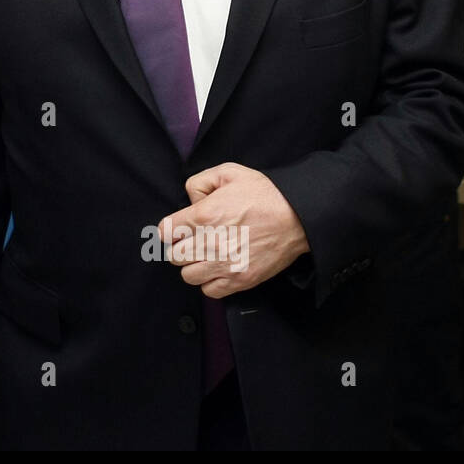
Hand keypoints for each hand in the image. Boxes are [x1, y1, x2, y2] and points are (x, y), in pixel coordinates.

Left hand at [160, 162, 309, 298]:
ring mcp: (226, 264)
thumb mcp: (228, 172)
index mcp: (204, 215)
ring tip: (206, 256)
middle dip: (181, 247)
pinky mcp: (241, 279)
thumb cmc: (264, 194)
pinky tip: (218, 269)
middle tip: (193, 241)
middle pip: (174, 256)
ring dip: (194, 266)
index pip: (166, 232)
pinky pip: (210, 291)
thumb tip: (190, 202)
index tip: (179, 228)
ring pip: (188, 276)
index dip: (171, 229)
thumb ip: (199, 183)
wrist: (298, 215)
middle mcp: (211, 242)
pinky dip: (211, 282)